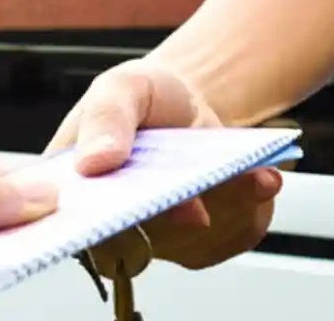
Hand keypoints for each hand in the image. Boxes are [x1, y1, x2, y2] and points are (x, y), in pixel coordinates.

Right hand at [45, 58, 283, 269]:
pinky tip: (259, 178)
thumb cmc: (146, 98)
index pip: (79, 231)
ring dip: (230, 206)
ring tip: (257, 175)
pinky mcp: (201, 243)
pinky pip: (229, 238)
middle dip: (183, 215)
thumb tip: (93, 163)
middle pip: (142, 244)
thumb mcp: (122, 88)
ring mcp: (160, 240)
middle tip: (212, 194)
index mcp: (74, 193)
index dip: (110, 228)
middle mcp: (113, 228)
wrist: (191, 101)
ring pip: (196, 243)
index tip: (149, 210)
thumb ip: (105, 119)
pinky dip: (250, 208)